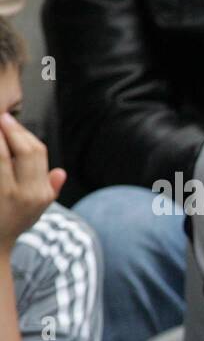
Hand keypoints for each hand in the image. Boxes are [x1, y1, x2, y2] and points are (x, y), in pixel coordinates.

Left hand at [0, 112, 65, 249]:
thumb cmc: (12, 225)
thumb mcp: (37, 211)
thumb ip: (49, 190)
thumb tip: (60, 173)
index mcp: (41, 194)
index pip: (38, 153)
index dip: (24, 133)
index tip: (9, 121)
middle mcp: (27, 194)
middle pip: (26, 150)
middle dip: (12, 129)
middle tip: (1, 116)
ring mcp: (7, 194)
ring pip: (4, 154)